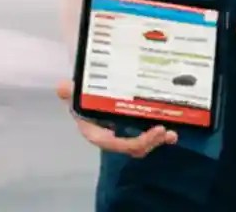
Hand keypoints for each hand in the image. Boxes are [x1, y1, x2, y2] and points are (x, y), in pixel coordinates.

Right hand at [55, 80, 177, 157]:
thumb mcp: (75, 91)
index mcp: (95, 132)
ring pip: (142, 144)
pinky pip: (147, 135)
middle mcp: (111, 136)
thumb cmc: (82, 92)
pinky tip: (173, 130)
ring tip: (172, 134)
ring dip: (157, 141)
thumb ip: (70, 91)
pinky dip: (160, 135)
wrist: (89, 88)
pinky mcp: (135, 127)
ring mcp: (124, 133)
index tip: (145, 135)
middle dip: (148, 143)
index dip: (129, 143)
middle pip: (131, 147)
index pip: (111, 143)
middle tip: (163, 132)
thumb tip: (62, 87)